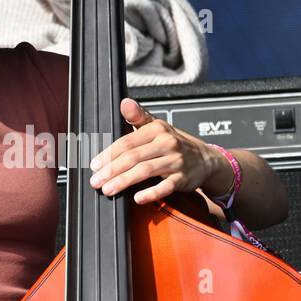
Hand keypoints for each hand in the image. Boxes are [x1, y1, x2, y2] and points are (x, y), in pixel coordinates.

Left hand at [88, 98, 232, 203]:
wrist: (205, 159)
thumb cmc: (174, 143)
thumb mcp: (157, 127)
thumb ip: (138, 116)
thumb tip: (124, 103)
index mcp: (156, 129)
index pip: (127, 142)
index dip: (109, 154)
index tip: (95, 165)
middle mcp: (166, 143)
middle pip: (133, 157)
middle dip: (112, 170)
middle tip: (96, 181)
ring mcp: (176, 161)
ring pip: (145, 170)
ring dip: (124, 181)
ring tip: (108, 189)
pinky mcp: (183, 178)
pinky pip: (166, 186)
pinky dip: (151, 192)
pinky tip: (138, 198)